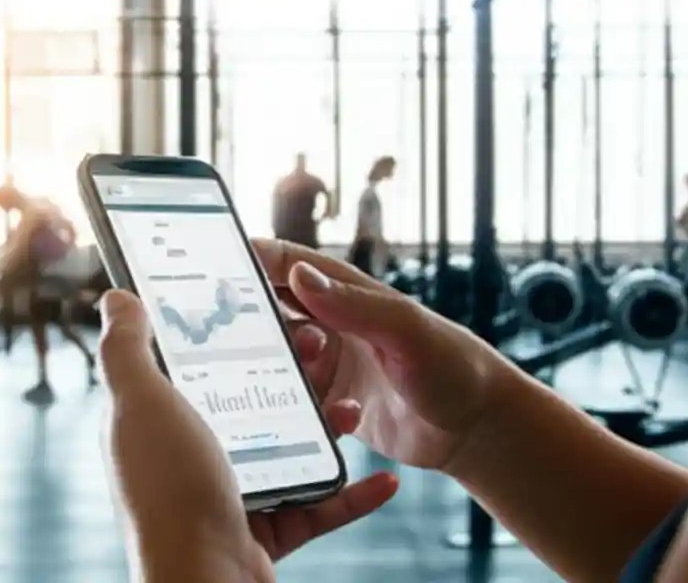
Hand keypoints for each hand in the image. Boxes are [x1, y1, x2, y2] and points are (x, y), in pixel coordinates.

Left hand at [98, 291, 397, 580]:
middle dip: (293, 375)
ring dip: (328, 429)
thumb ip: (126, 348)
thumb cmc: (169, 492)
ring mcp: (230, 496)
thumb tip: (117, 299)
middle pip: (250, 402)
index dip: (228, 333)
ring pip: (289, 450)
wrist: (204, 581)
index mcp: (157, 423)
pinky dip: (352, 495)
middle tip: (322, 350)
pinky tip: (383, 480)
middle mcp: (190, 458)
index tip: (267, 308)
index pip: (194, 365)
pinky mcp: (266, 533)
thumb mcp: (139, 403)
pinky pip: (317, 506)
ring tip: (353, 408)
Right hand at [254, 239, 512, 471]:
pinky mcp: (333, 404)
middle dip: (253, 325)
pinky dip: (296, 408)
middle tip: (237, 340)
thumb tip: (298, 275)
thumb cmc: (454, 366)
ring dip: (278, 372)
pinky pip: (296, 402)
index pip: (288, 263)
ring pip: (279, 361)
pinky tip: (317, 417)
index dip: (250, 258)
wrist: (478, 429)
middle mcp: (334, 324)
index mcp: (349, 293)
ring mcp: (332, 365)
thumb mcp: (406, 332)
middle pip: (272, 313)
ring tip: (301, 383)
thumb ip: (355, 306)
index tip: (210, 264)